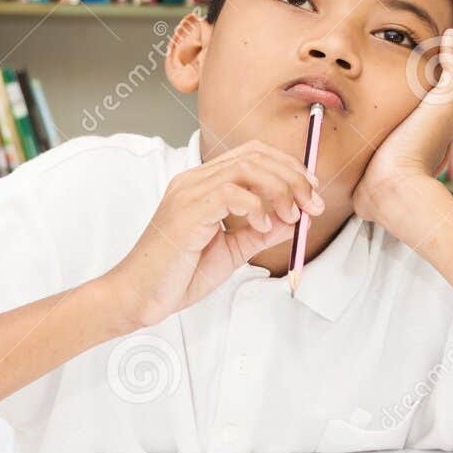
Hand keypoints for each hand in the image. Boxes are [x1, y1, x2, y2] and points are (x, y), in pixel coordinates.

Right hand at [102, 140, 324, 328]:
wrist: (139, 297)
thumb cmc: (177, 275)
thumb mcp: (231, 251)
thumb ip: (260, 233)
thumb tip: (294, 218)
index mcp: (203, 184)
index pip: (252, 155)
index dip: (288, 167)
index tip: (311, 192)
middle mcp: (194, 180)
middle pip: (255, 156)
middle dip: (293, 177)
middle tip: (312, 205)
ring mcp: (188, 192)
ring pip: (247, 168)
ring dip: (281, 189)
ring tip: (292, 216)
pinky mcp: (187, 210)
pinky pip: (231, 193)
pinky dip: (257, 206)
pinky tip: (264, 226)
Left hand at [353, 23, 452, 229]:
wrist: (393, 191)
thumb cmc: (379, 193)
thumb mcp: (371, 182)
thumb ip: (367, 183)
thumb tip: (355, 200)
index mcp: (426, 140)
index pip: (434, 110)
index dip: (437, 92)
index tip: (437, 80)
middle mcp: (440, 124)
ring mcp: (444, 113)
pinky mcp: (444, 103)